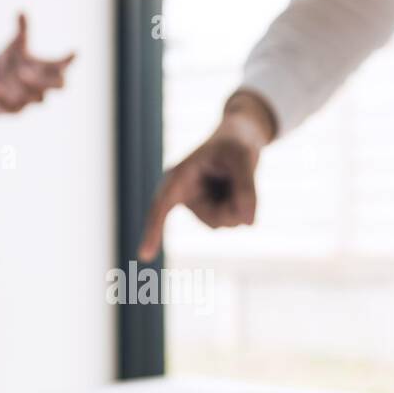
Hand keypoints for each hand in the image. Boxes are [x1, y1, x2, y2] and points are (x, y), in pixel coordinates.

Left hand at [0, 14, 74, 112]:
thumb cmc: (14, 62)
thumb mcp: (16, 46)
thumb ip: (22, 32)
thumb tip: (21, 11)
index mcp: (47, 68)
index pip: (63, 65)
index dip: (69, 60)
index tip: (74, 51)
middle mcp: (44, 85)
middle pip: (60, 86)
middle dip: (47, 80)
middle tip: (25, 72)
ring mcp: (33, 99)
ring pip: (38, 98)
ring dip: (25, 88)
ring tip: (11, 76)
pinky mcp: (18, 109)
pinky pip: (15, 107)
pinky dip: (5, 98)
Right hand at [137, 91, 275, 261]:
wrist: (240, 137)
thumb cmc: (235, 142)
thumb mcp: (243, 157)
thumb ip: (246, 189)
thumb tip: (249, 223)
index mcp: (178, 177)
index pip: (162, 206)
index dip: (153, 230)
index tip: (144, 255)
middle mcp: (184, 195)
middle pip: (214, 218)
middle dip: (236, 205)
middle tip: (244, 176)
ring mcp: (198, 206)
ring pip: (226, 222)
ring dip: (240, 203)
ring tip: (237, 176)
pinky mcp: (212, 211)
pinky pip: (234, 220)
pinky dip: (243, 205)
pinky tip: (236, 186)